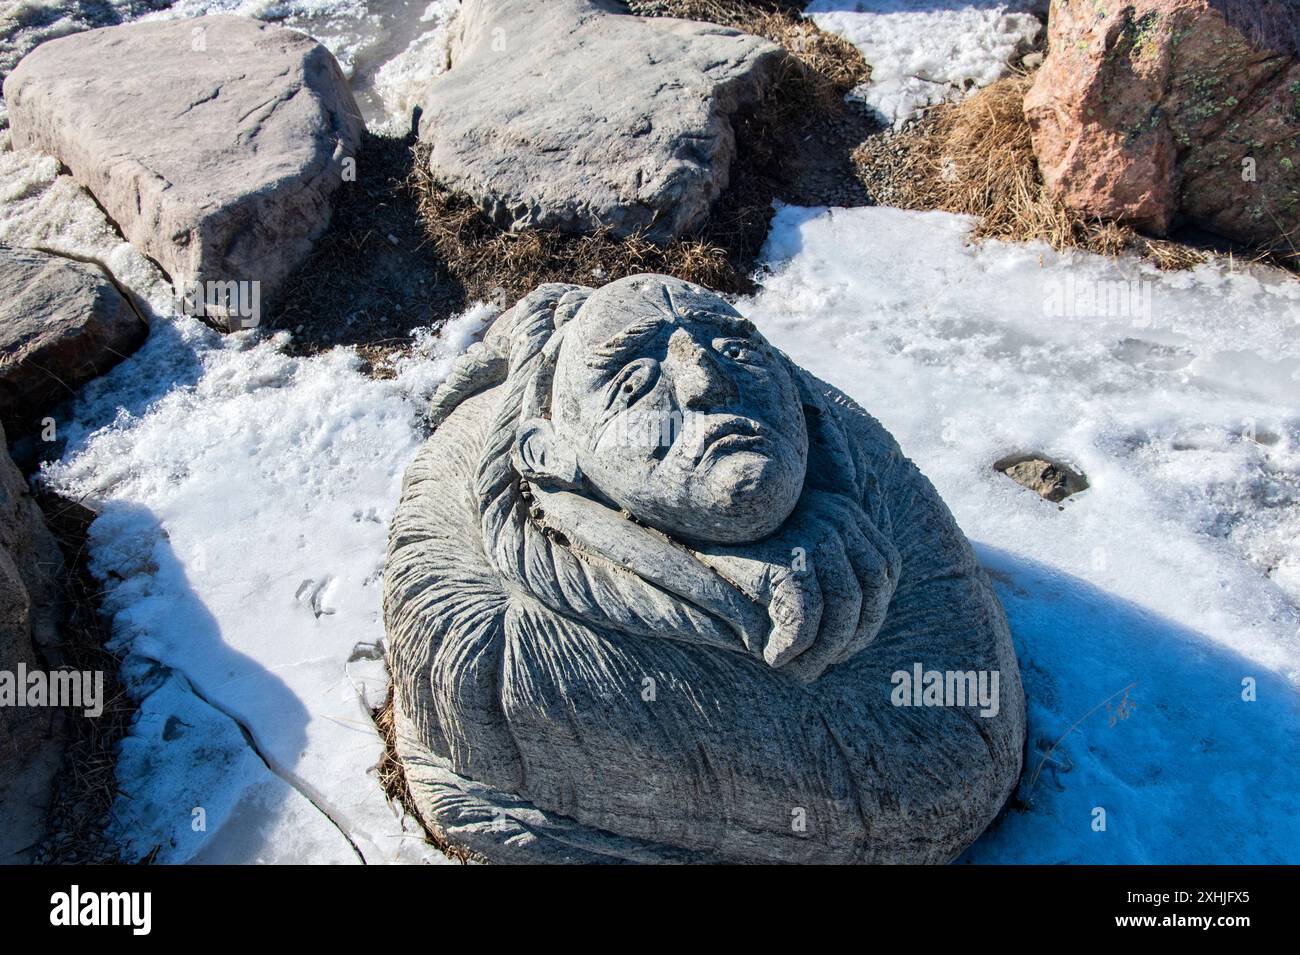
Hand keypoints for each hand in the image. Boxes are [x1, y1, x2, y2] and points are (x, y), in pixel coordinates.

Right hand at [697, 489, 899, 682]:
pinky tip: (773, 656)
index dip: (873, 610)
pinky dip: (794, 645)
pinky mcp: (787, 559)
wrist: (684, 525)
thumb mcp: (791, 550)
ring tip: (799, 665)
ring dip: (825, 648)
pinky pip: (807, 617)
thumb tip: (849, 636)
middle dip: (853, 635)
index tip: (848, 640)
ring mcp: (815, 534)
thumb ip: (824, 574)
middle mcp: (837, 516)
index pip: (884, 567)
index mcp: (845, 510)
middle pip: (870, 589)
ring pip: (844, 608)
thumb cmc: (737, 548)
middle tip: (823, 662)